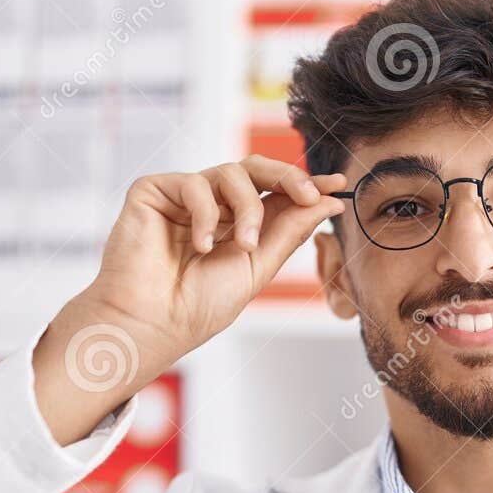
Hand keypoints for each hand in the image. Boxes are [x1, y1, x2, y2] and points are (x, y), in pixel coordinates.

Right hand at [34, 157, 345, 443]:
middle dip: (288, 177)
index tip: (337, 187)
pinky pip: (194, 184)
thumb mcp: (258, 266)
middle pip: (257, 169)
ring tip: (242, 245)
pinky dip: (206, 215)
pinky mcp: (154, 191)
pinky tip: (200, 246)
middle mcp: (214, 206)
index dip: (307, 187)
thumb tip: (327, 202)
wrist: (155, 323)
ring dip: (247, 208)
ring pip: (231, 173)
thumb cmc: (199, 305)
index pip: (277, 194)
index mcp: (239, 224)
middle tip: (308, 194)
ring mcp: (184, 196)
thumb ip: (288, 231)